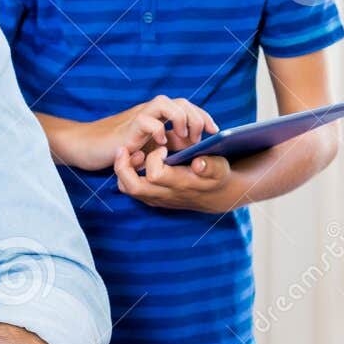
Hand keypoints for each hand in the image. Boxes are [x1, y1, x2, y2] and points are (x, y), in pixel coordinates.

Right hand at [63, 96, 218, 170]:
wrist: (87, 146)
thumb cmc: (120, 147)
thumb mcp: (151, 147)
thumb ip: (170, 145)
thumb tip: (195, 150)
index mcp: (158, 115)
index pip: (187, 107)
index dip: (204, 116)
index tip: (216, 131)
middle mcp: (150, 112)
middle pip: (181, 101)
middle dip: (196, 118)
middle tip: (200, 139)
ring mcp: (138, 117)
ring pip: (165, 103)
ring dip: (180, 118)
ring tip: (185, 138)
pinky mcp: (127, 128)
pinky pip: (146, 120)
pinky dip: (157, 130)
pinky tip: (161, 144)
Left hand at [113, 145, 235, 211]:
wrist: (215, 196)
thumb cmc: (217, 177)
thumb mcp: (221, 169)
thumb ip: (211, 166)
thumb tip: (198, 164)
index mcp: (181, 184)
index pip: (155, 174)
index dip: (155, 157)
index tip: (163, 146)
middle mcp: (165, 194)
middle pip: (133, 186)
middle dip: (124, 166)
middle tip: (124, 148)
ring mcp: (156, 198)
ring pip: (127, 188)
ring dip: (122, 170)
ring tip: (128, 152)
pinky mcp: (152, 197)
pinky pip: (130, 188)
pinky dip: (126, 174)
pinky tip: (135, 159)